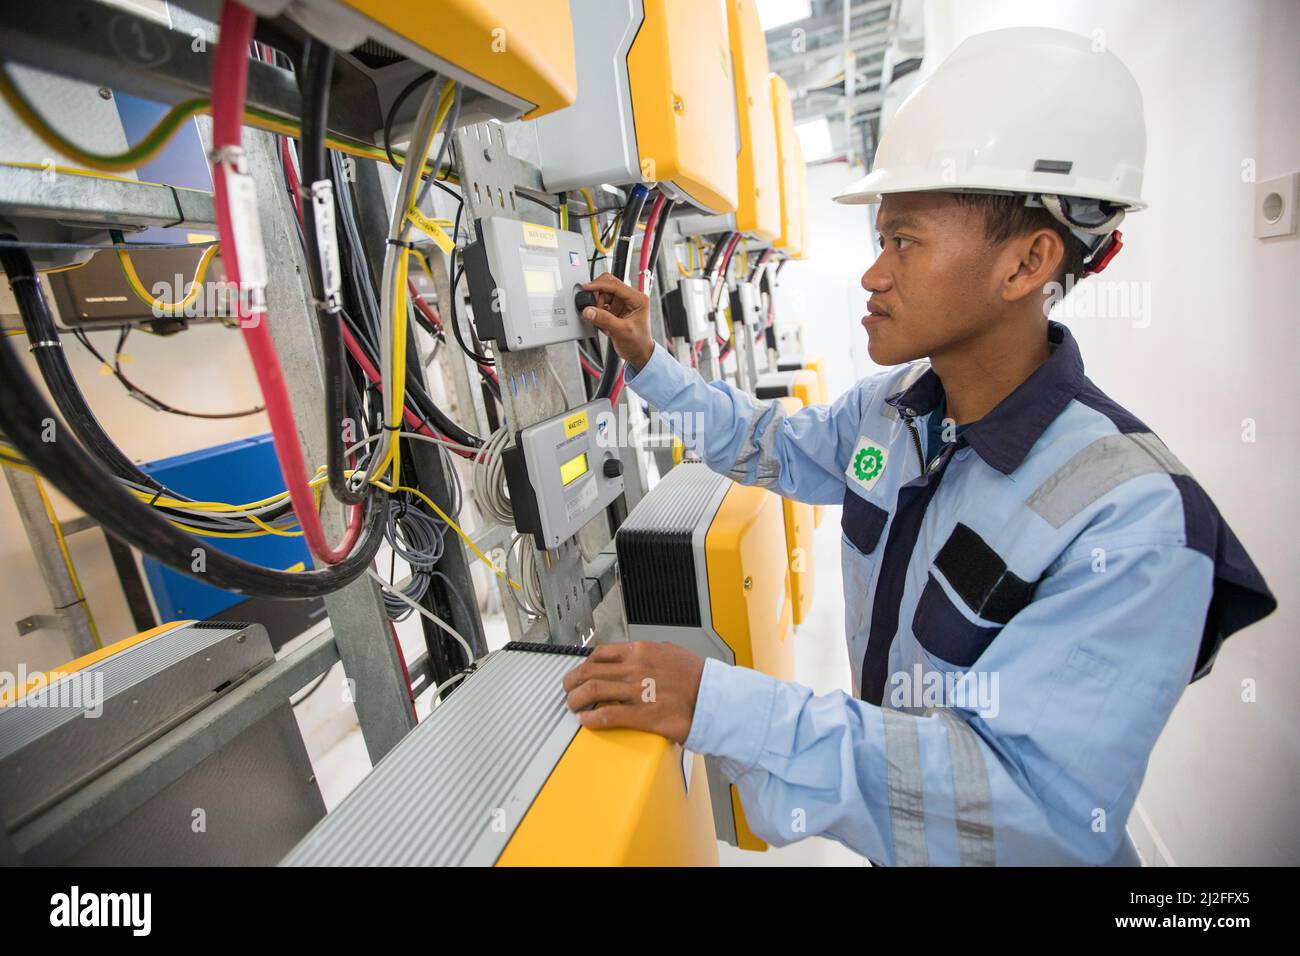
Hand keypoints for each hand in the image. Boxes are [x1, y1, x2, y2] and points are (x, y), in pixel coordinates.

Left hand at [562, 640, 705, 743]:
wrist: (713, 699)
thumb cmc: (696, 678)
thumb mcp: (670, 652)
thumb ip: (649, 652)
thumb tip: (634, 654)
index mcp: (641, 651)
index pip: (600, 654)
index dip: (584, 665)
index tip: (580, 673)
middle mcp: (635, 668)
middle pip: (590, 672)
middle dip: (573, 682)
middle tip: (568, 690)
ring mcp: (637, 691)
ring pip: (593, 691)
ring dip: (576, 700)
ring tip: (573, 706)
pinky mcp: (642, 715)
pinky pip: (607, 715)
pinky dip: (591, 718)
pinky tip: (586, 721)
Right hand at [581, 273, 654, 370]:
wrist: (638, 354)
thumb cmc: (638, 343)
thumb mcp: (621, 331)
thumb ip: (604, 320)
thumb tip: (589, 310)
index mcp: (638, 299)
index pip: (616, 285)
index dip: (599, 285)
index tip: (586, 288)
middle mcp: (631, 298)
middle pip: (609, 285)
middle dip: (597, 294)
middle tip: (591, 305)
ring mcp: (623, 303)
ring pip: (603, 294)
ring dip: (597, 304)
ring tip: (600, 319)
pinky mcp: (616, 310)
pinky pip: (602, 304)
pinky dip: (597, 310)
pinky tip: (601, 321)